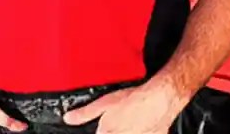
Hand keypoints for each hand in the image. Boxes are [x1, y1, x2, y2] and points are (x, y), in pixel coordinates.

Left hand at [62, 79, 186, 133]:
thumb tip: (69, 118)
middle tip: (120, 121)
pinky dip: (143, 130)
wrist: (160, 98)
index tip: (103, 128)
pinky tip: (143, 124)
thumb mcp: (104, 103)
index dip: (100, 131)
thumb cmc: (135, 99)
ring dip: (128, 130)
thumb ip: (85, 113)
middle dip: (114, 129)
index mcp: (106, 133)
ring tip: (131, 121)